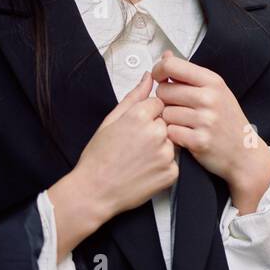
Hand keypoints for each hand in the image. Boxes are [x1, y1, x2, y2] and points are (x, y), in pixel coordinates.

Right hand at [65, 70, 178, 220]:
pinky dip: (163, 165)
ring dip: (160, 146)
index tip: (136, 126)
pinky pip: (174, 161)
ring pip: (172, 140)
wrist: (95, 191)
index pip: (159, 103)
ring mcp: (166, 154)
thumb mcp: (110, 120)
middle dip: (155, 129)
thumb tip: (147, 78)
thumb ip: (134, 96)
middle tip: (135, 144)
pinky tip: (145, 168)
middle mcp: (156, 134)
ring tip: (138, 157)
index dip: (147, 114)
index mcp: (140, 116)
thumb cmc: (99, 158)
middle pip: (167, 121)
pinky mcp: (171, 173)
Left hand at [151, 51, 269, 210]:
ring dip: (169, 119)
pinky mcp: (199, 140)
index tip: (159, 77)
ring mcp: (205, 120)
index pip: (172, 66)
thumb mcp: (216, 90)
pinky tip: (185, 135)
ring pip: (164, 112)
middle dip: (164, 99)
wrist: (245, 153)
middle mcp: (209, 98)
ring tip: (184, 123)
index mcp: (213, 81)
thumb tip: (166, 56)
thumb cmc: (228, 121)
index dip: (158, 70)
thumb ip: (189, 74)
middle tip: (176, 106)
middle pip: (164, 90)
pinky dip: (174, 135)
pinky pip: (170, 132)